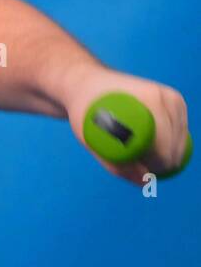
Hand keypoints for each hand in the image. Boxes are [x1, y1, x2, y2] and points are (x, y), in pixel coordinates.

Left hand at [60, 63, 189, 183]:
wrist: (86, 83)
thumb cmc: (85, 110)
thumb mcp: (90, 137)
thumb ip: (115, 164)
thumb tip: (145, 182)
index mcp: (149, 100)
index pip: (163, 143)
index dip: (157, 164)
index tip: (143, 173)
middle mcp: (165, 97)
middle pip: (175, 142)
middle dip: (164, 163)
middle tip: (144, 171)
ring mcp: (172, 98)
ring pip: (181, 139)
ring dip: (169, 154)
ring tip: (147, 161)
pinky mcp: (174, 102)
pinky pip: (179, 131)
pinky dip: (171, 144)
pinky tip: (154, 150)